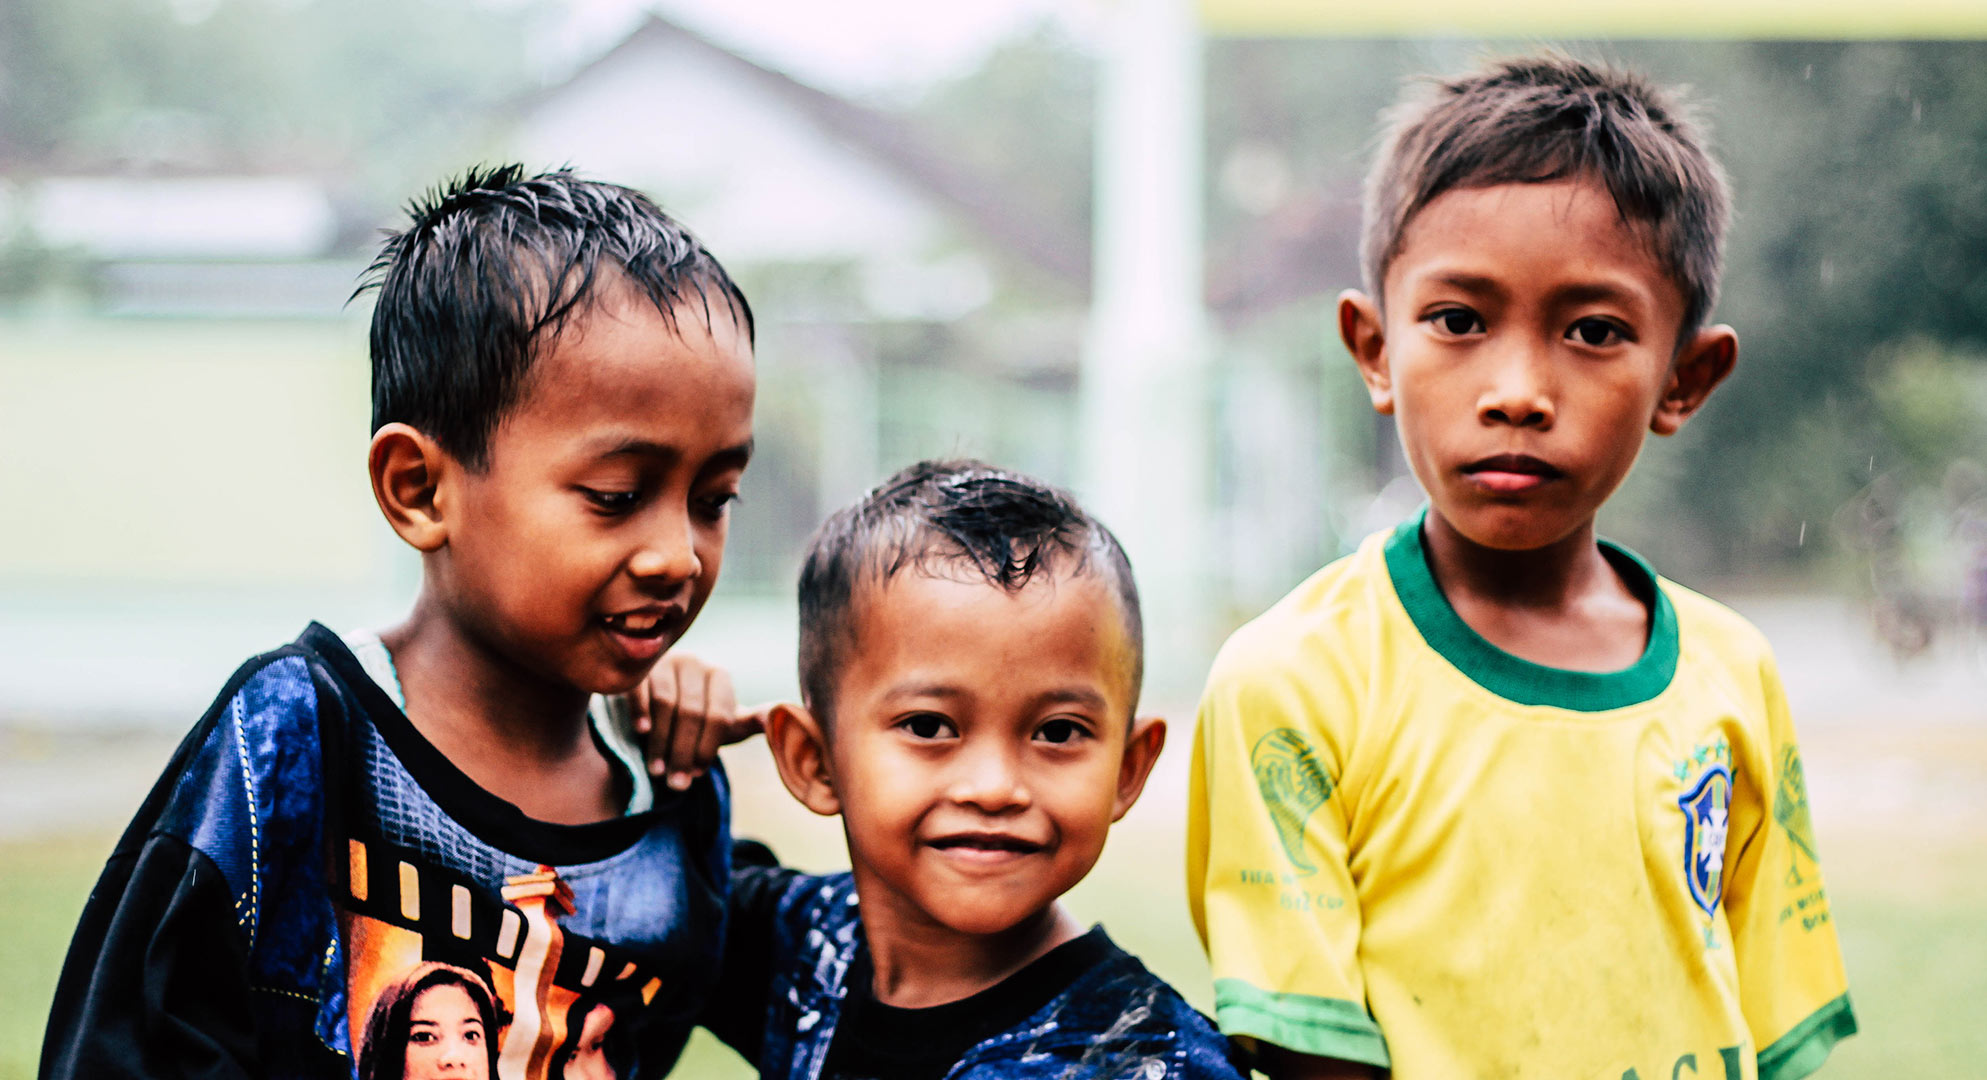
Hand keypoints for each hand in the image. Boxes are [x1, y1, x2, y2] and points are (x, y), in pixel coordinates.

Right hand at [629, 653, 769, 790]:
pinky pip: (639, 688)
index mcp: (720, 676)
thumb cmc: (700, 717)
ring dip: (660, 741)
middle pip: (690, 712)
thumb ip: (755, 721)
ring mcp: (666, 661)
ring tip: (657, 770)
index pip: (718, 715)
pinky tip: (641, 733)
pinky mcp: (640, 667)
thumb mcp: (728, 720)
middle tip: (676, 784)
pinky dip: (640, 711)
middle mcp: (695, 663)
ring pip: (664, 703)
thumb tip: (787, 718)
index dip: (708, 748)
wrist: (662, 702)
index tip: (698, 774)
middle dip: (683, 752)